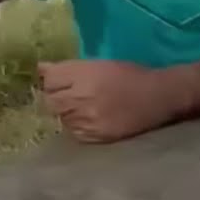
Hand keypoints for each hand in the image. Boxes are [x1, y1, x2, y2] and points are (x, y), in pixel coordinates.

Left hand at [37, 59, 179, 143]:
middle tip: (69, 97)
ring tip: (83, 108)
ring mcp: (87, 118)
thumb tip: (40, 68)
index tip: (60, 81)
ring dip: (67, 113)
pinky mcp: (95, 135)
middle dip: (55, 98)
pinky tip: (91, 119)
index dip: (53, 80)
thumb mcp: (100, 63)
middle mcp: (81, 96)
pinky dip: (77, 126)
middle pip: (50, 101)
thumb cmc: (131, 75)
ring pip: (61, 118)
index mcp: (84, 74)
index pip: (49, 80)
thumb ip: (69, 68)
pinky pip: (73, 132)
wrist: (159, 96)